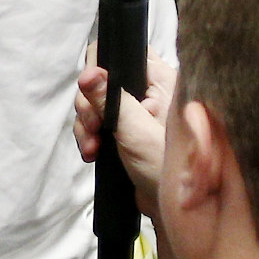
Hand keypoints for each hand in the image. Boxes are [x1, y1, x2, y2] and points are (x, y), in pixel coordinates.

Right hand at [72, 56, 173, 214]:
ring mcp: (135, 109)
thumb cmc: (167, 169)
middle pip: (102, 78)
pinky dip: (90, 135)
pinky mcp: (125, 128)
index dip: (100, 66)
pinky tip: (92, 152)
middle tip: (94, 128)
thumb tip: (88, 73)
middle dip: (89, 104)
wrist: (172, 207)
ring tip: (92, 148)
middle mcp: (148, 89)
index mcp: (161, 79)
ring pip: (95, 101)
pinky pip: (98, 121)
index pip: (122, 51)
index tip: (91, 92)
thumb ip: (111, 101)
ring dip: (86, 124)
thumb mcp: (135, 131)